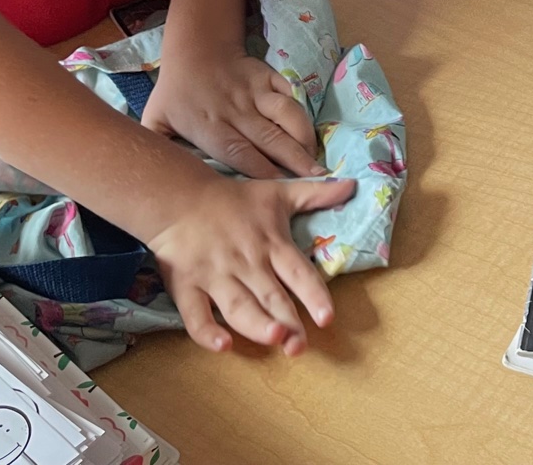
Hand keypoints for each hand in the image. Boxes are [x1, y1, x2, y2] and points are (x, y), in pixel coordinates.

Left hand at [143, 50, 325, 178]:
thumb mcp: (154, 123)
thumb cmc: (175, 94)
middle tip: (316, 181)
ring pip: (286, 115)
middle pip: (270, 139)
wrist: (195, 50)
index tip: (281, 190)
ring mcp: (255, 91)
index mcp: (208, 126)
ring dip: (304, 138)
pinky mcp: (269, 77)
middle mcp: (235, 110)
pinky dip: (303, 114)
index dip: (262, 173)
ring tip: (318, 161)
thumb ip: (159, 152)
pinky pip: (290, 95)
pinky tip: (312, 135)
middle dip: (294, 161)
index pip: (240, 154)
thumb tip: (162, 186)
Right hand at [147, 173, 354, 354]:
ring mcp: (215, 276)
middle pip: (270, 297)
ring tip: (274, 340)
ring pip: (238, 307)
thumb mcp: (278, 192)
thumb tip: (353, 185)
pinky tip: (223, 346)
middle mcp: (246, 263)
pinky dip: (207, 332)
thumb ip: (316, 194)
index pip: (298, 273)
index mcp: (271, 244)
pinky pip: (195, 314)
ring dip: (256, 325)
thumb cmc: (234, 199)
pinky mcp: (187, 286)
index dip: (314, 296)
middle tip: (300, 347)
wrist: (179, 197)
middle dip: (287, 322)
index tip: (327, 318)